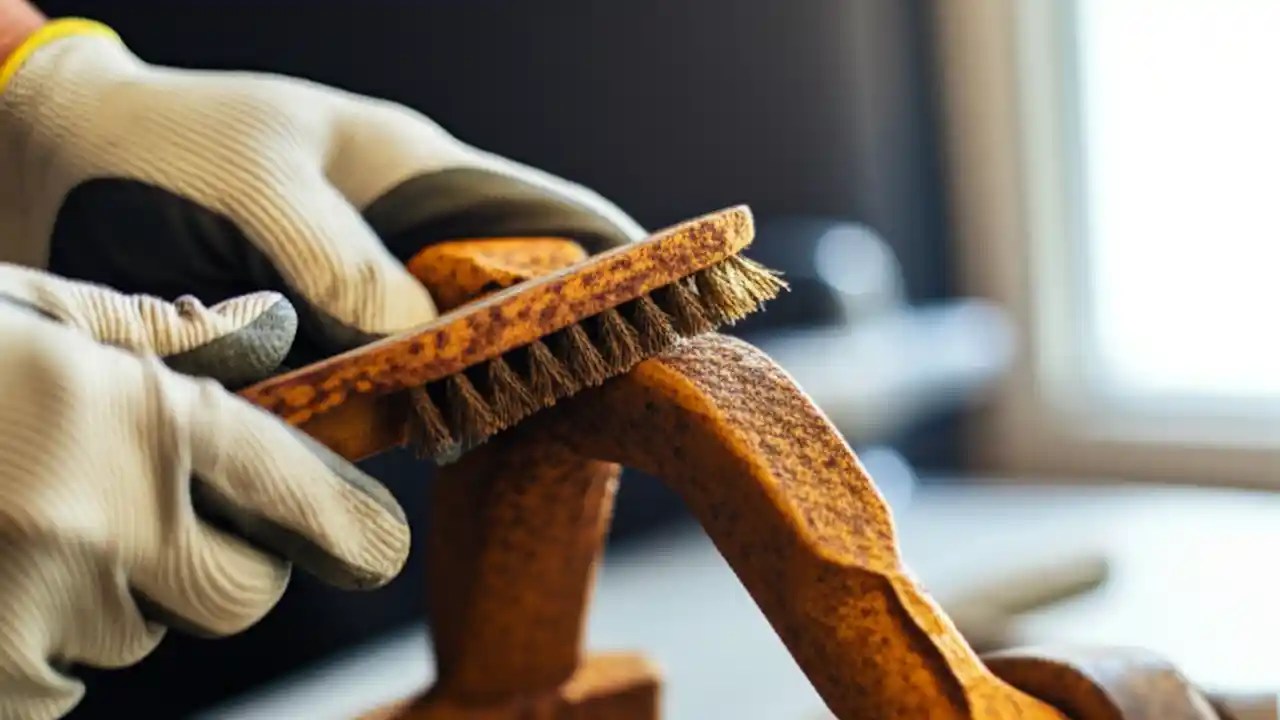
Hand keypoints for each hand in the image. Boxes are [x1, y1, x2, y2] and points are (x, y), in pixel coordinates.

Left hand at [0, 19, 644, 362]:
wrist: (57, 171)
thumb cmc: (158, 150)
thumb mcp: (252, 187)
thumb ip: (338, 256)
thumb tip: (424, 337)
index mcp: (411, 168)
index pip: (544, 211)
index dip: (616, 255)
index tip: (676, 301)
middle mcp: (405, 230)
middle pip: (522, 285)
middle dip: (569, 334)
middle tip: (605, 391)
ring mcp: (370, 283)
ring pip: (466, 340)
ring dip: (495, 380)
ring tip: (531, 423)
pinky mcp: (329, 333)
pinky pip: (401, 377)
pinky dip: (426, 407)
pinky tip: (437, 435)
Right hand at [0, 267, 410, 718]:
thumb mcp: (31, 311)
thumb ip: (159, 336)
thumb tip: (267, 334)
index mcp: (138, 422)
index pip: (307, 497)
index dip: (354, 527)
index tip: (369, 540)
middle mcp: (101, 528)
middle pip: (242, 593)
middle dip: (223, 562)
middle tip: (154, 512)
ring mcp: (33, 620)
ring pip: (141, 634)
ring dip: (111, 593)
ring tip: (18, 517)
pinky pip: (58, 681)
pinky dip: (36, 640)